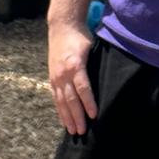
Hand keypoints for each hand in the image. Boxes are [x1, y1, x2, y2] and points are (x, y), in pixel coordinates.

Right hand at [47, 19, 96, 135]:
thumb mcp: (91, 47)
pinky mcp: (52, 79)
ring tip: (73, 131)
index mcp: (75, 66)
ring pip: (62, 102)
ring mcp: (56, 78)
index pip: (83, 88)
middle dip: (77, 116)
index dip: (88, 102)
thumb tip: (106, 81)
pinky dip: (60, 111)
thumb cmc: (80, 36)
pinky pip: (56, 98)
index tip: (94, 115)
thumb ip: (94, 65)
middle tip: (82, 131)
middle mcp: (63, 74)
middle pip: (71, 99)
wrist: (62, 26)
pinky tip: (64, 121)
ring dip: (67, 118)